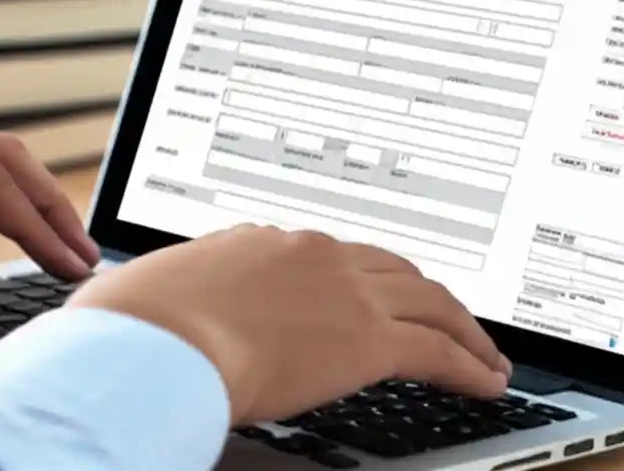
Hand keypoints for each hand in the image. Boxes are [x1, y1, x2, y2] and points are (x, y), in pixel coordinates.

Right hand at [68, 224, 510, 424]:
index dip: (359, 277)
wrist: (154, 340)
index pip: (328, 255)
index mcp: (261, 241)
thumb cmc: (135, 324)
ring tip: (485, 354)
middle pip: (391, 267)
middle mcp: (311, 253)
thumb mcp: (155, 293)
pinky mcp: (366, 338)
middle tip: (446, 315)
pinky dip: (469, 365)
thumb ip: (181, 293)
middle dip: (424, 292)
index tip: (370, 294)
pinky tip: (488, 382)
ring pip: (429, 301)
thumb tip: (157, 301)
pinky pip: (437, 349)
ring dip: (464, 328)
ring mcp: (344, 290)